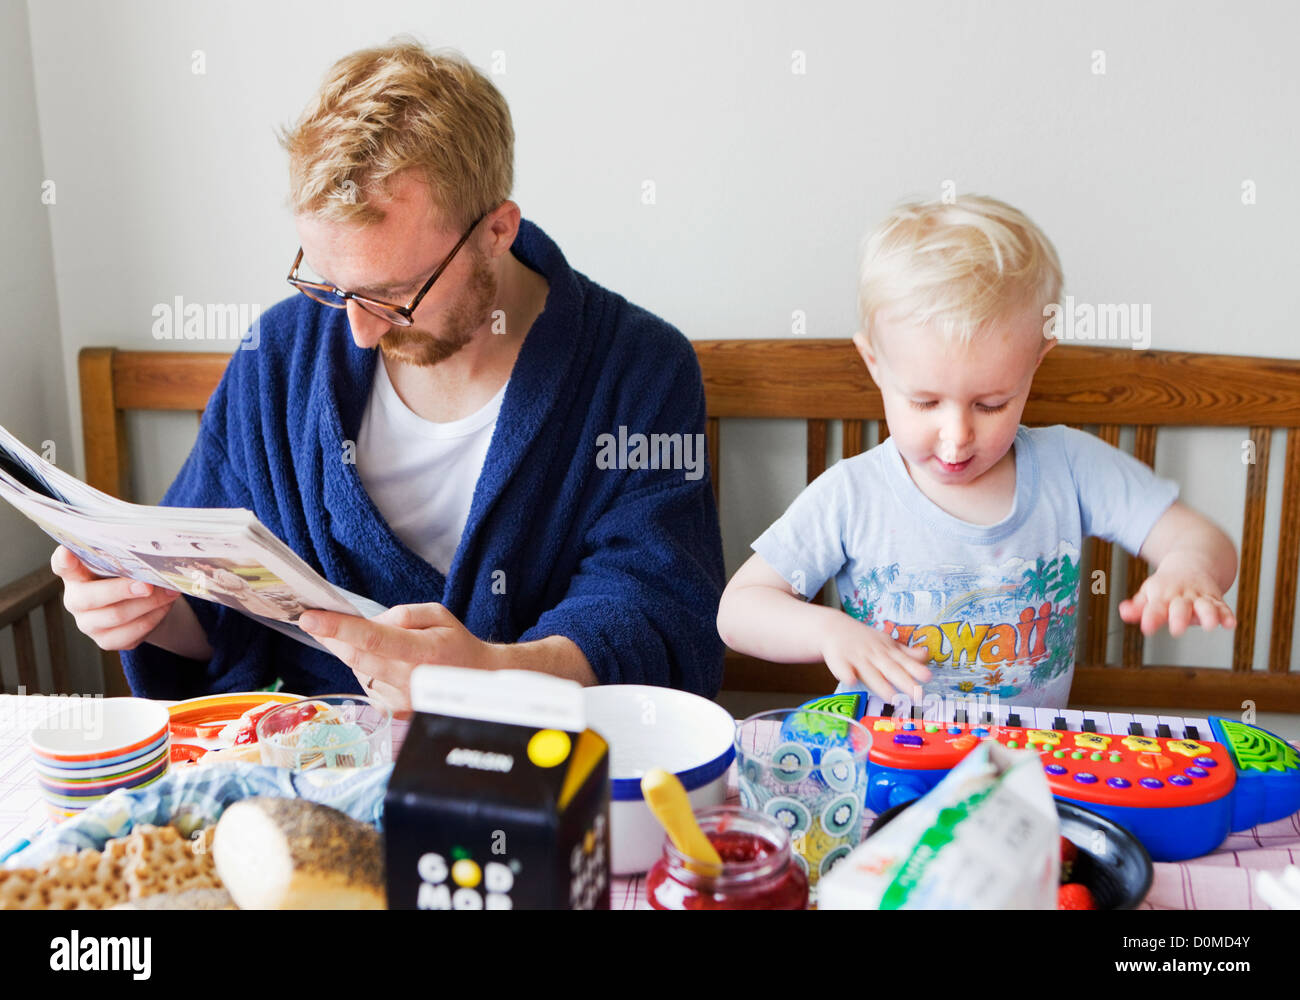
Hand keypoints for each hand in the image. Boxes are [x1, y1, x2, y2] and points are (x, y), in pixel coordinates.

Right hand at [50, 545, 179, 650]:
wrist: (138, 603)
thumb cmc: (126, 577)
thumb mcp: (122, 564)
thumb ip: (125, 558)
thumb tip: (150, 554)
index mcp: (76, 575)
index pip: (62, 566)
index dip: (64, 561)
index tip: (67, 553)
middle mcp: (76, 601)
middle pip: (91, 598)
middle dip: (122, 590)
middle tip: (148, 585)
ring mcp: (89, 624)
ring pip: (117, 616)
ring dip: (148, 604)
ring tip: (170, 591)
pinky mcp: (106, 641)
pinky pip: (132, 632)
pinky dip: (154, 617)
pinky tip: (165, 606)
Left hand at [298, 603, 493, 713]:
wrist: (476, 681)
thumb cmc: (455, 644)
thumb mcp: (438, 615)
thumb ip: (404, 614)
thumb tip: (371, 623)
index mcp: (423, 650)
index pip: (373, 638)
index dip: (338, 628)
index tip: (310, 617)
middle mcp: (410, 679)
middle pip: (356, 657)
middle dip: (331, 637)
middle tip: (313, 621)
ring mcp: (400, 701)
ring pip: (360, 670)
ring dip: (355, 653)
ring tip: (379, 645)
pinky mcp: (393, 713)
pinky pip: (367, 685)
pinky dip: (368, 670)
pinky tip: (387, 666)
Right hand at [819, 614, 931, 701]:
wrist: (834, 627)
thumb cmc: (864, 640)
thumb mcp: (887, 643)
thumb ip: (906, 653)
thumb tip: (926, 656)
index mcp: (886, 651)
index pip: (903, 661)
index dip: (916, 669)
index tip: (927, 677)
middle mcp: (874, 655)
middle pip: (890, 669)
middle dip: (904, 681)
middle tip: (917, 694)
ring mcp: (856, 658)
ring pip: (869, 672)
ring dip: (880, 684)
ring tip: (891, 696)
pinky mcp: (838, 660)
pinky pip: (842, 668)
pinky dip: (846, 674)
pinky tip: (851, 681)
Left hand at [1118, 557, 1236, 636]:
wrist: (1191, 563)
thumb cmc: (1166, 585)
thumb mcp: (1149, 593)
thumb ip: (1137, 607)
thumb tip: (1124, 613)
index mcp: (1161, 596)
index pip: (1155, 608)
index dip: (1151, 617)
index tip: (1147, 627)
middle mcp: (1181, 597)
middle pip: (1180, 608)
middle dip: (1179, 618)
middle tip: (1177, 629)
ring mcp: (1200, 599)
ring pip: (1205, 607)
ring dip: (1208, 615)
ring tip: (1209, 625)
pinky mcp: (1215, 600)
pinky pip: (1223, 607)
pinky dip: (1227, 615)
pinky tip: (1230, 624)